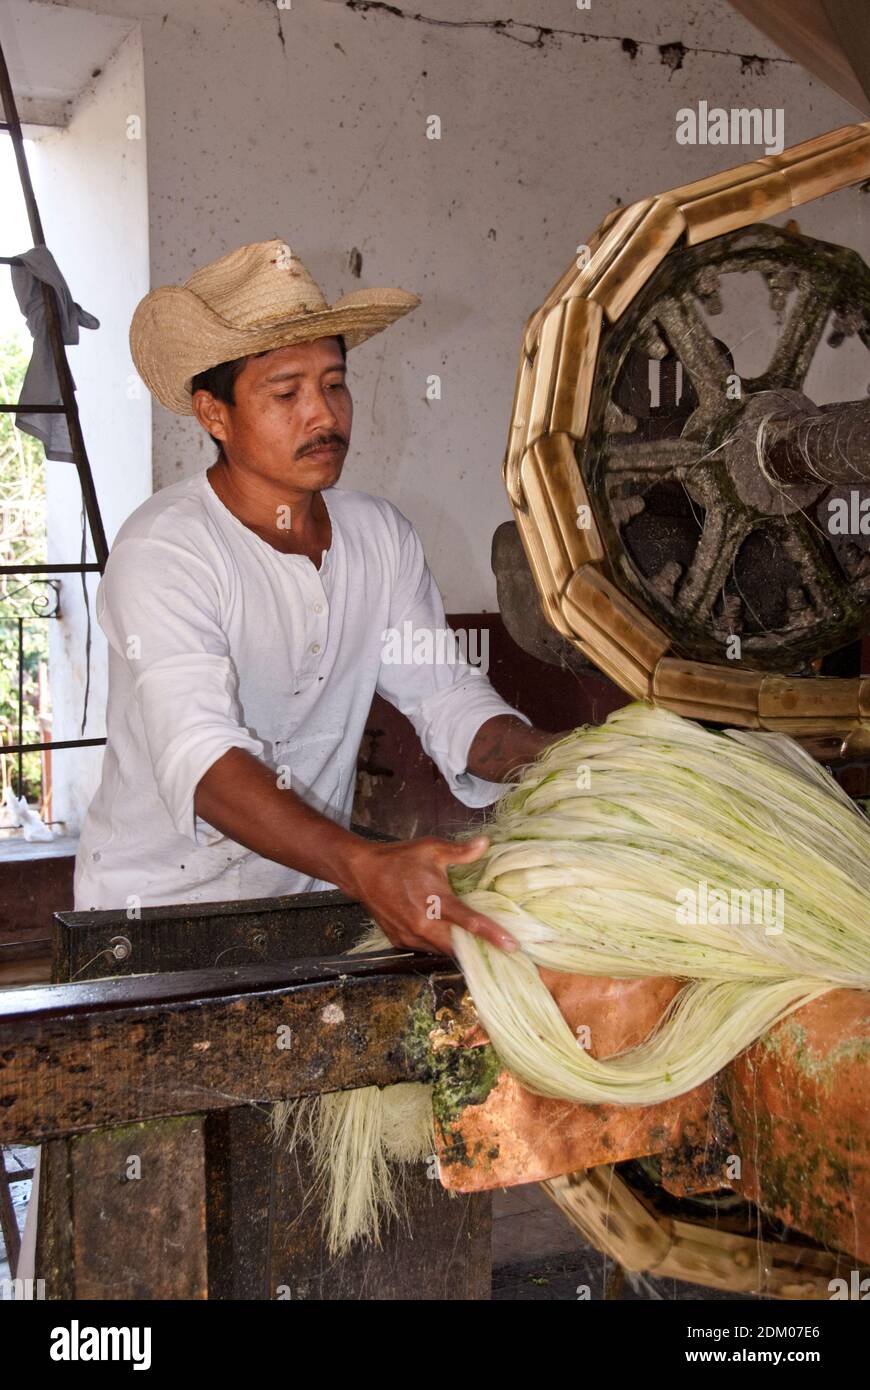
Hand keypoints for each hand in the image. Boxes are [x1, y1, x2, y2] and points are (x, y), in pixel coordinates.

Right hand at [340, 834, 518, 956]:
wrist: (363, 873)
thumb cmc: (399, 859)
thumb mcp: (431, 848)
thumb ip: (460, 851)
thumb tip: (486, 843)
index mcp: (435, 901)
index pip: (469, 922)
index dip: (493, 935)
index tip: (513, 946)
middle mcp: (423, 924)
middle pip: (459, 948)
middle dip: (479, 951)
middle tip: (498, 950)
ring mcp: (410, 936)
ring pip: (443, 951)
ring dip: (458, 947)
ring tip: (474, 942)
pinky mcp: (401, 942)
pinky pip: (427, 949)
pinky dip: (439, 944)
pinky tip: (446, 933)